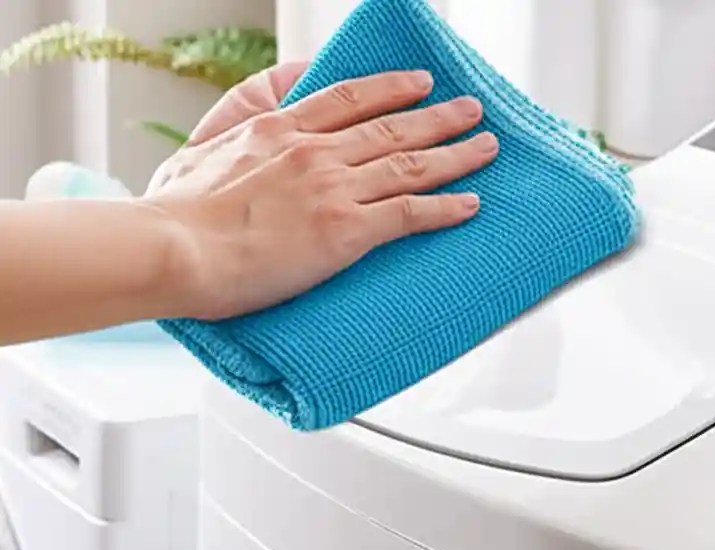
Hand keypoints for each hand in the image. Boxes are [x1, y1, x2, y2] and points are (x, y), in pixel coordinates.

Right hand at [145, 67, 497, 320]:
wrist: (176, 248)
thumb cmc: (174, 212)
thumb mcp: (197, 150)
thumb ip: (232, 128)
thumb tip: (252, 117)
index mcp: (279, 129)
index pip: (349, 98)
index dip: (391, 88)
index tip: (419, 83)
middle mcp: (315, 152)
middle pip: (392, 126)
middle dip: (439, 117)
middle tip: (471, 110)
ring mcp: (334, 188)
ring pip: (411, 164)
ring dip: (456, 155)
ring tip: (486, 148)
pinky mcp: (346, 230)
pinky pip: (410, 213)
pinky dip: (445, 207)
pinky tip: (470, 204)